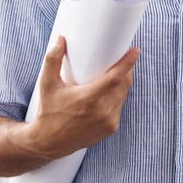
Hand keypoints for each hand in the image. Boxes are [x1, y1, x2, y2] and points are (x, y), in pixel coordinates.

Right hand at [23, 36, 139, 160]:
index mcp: (88, 99)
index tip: (135, 51)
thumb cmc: (48, 112)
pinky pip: (119, 107)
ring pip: (123, 96)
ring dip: (123, 83)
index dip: (127, 63)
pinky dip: (118, 97)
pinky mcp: (110, 129)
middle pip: (123, 85)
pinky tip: (112, 92)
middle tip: (122, 58)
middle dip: (126, 70)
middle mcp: (102, 112)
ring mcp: (108, 122)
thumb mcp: (47, 84)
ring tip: (117, 73)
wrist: (50, 143)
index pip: (115, 77)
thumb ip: (53, 60)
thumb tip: (60, 40)